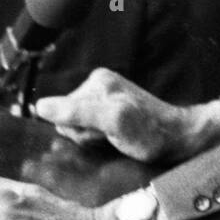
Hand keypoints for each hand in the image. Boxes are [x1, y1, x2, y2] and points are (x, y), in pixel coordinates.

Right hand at [34, 68, 217, 164]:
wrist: (178, 138)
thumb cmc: (150, 134)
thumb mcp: (113, 122)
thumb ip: (78, 112)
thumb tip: (41, 106)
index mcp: (97, 81)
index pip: (60, 111)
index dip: (77, 130)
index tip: (101, 132)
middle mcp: (99, 84)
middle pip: (68, 118)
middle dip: (85, 134)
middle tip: (111, 136)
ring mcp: (105, 97)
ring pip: (78, 126)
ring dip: (93, 137)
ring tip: (117, 137)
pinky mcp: (110, 109)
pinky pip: (89, 127)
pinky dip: (99, 137)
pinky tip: (117, 137)